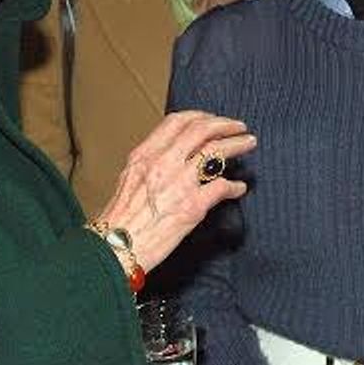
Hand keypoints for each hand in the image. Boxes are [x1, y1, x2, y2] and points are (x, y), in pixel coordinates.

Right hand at [95, 110, 255, 271]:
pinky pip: (222, 187)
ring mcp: (179, 183)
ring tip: (248, 143)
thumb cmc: (120, 220)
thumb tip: (173, 155)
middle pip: (202, 130)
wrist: (115, 248)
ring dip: (237, 144)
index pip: (177, 122)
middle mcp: (163, 163)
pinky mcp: (192, 206)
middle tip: (239, 127)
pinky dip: (235, 186)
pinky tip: (239, 188)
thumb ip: (151, 163)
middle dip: (225, 125)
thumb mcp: (130, 179)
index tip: (213, 119)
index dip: (200, 116)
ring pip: (217, 152)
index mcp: (145, 155)